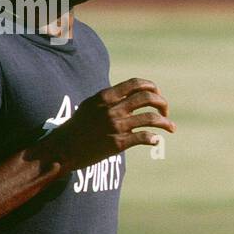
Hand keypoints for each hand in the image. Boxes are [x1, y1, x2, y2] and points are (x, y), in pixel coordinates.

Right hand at [35, 78, 174, 172]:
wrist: (62, 149)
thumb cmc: (77, 127)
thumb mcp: (91, 105)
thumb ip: (110, 99)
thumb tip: (131, 95)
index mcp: (106, 96)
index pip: (137, 84)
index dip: (153, 88)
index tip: (158, 96)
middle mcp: (112, 109)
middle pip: (148, 98)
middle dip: (163, 103)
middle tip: (166, 112)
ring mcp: (116, 126)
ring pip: (151, 118)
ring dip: (166, 123)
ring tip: (171, 128)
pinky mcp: (117, 143)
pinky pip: (143, 137)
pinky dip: (153, 138)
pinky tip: (155, 141)